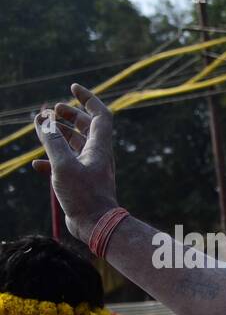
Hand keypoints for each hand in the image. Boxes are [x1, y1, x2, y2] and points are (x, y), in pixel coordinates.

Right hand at [32, 84, 119, 243]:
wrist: (96, 226)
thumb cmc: (84, 196)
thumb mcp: (63, 164)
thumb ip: (52, 140)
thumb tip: (42, 118)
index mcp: (99, 147)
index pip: (100, 115)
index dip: (88, 98)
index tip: (72, 87)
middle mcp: (97, 155)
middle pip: (87, 127)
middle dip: (70, 114)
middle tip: (53, 109)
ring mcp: (89, 169)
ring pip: (75, 145)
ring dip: (60, 134)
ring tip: (42, 129)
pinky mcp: (81, 182)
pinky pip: (66, 165)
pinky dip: (52, 159)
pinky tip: (36, 164)